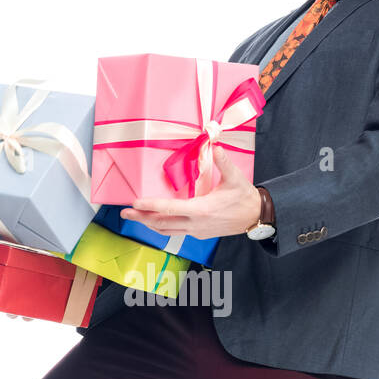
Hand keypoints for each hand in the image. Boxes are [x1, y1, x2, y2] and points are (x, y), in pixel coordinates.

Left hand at [119, 146, 261, 238]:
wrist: (255, 217)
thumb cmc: (244, 197)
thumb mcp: (234, 178)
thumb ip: (223, 161)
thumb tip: (214, 144)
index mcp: (201, 210)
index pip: (170, 208)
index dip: (151, 205)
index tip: (135, 203)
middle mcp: (195, 223)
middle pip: (161, 223)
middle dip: (141, 218)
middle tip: (124, 214)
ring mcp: (196, 231)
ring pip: (166, 231)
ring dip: (149, 225)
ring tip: (134, 219)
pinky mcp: (198, 234)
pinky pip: (175, 232)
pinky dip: (161, 227)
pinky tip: (155, 222)